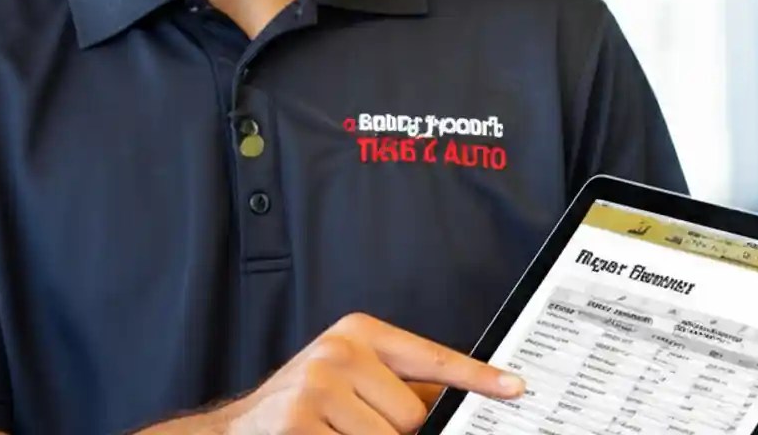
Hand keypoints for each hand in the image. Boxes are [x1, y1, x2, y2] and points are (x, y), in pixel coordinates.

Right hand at [213, 313, 524, 434]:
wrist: (242, 430)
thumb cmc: (308, 408)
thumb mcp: (353, 380)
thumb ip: (402, 388)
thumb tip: (459, 405)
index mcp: (358, 333)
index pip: (432, 357)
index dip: (478, 377)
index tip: (516, 389)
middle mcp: (338, 351)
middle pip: (412, 415)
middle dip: (396, 433)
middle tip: (356, 425)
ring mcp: (316, 386)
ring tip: (336, 433)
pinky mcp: (298, 422)